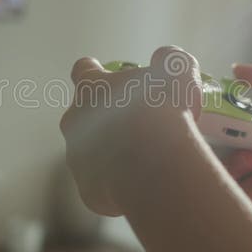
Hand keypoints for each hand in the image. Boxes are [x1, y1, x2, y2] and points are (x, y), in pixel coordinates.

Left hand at [60, 46, 202, 216]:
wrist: (154, 165)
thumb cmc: (162, 109)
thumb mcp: (176, 69)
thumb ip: (168, 60)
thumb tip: (164, 60)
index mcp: (91, 88)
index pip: (83, 71)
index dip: (95, 73)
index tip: (107, 78)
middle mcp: (74, 122)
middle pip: (83, 116)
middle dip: (105, 120)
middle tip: (138, 126)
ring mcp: (77, 159)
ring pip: (92, 154)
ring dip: (112, 155)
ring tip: (145, 161)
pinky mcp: (88, 191)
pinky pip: (103, 187)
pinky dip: (120, 186)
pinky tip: (142, 186)